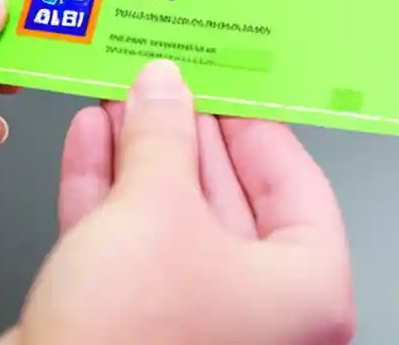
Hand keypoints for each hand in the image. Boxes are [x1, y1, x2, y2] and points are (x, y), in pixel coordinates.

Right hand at [5, 60, 353, 344]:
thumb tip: (162, 89)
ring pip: (171, 218)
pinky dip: (108, 193)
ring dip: (139, 154)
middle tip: (165, 81)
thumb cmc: (128, 340)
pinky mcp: (135, 328)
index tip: (227, 80)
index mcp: (306, 291)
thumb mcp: (153, 209)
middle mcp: (262, 314)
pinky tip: (91, 138)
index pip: (294, 182)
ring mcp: (196, 323)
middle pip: (227, 196)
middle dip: (184, 132)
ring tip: (119, 97)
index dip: (253, 122)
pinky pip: (131, 247)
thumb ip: (161, 136)